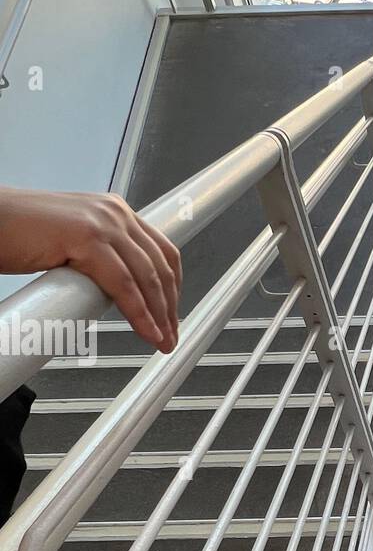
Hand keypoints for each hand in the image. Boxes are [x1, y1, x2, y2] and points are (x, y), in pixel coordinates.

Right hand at [0, 187, 180, 351]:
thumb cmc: (20, 234)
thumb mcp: (73, 244)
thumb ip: (100, 258)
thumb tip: (121, 292)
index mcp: (113, 210)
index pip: (160, 251)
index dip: (173, 287)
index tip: (173, 315)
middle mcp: (114, 212)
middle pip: (160, 266)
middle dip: (170, 307)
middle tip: (171, 335)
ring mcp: (102, 222)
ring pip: (147, 277)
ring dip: (160, 316)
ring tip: (162, 340)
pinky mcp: (87, 238)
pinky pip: (124, 285)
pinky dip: (140, 313)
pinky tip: (147, 332)